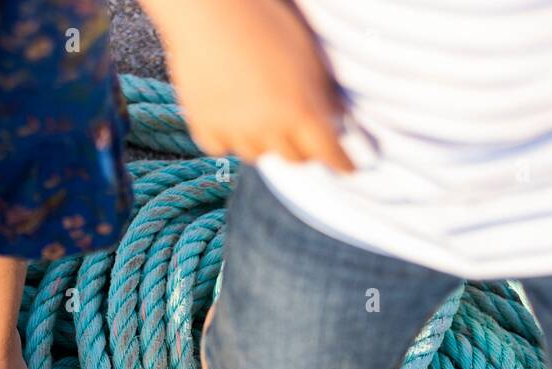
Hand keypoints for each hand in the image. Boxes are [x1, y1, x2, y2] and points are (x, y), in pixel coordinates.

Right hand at [143, 0, 352, 169]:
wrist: (210, 6)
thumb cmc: (264, 18)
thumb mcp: (307, 54)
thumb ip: (322, 91)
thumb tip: (334, 117)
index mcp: (300, 110)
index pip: (329, 152)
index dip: (341, 162)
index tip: (348, 169)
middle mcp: (269, 128)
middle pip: (294, 159)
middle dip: (303, 150)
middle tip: (303, 136)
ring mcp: (234, 130)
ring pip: (257, 155)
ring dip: (265, 143)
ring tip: (262, 118)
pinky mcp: (203, 126)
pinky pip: (221, 147)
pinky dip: (228, 139)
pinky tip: (231, 118)